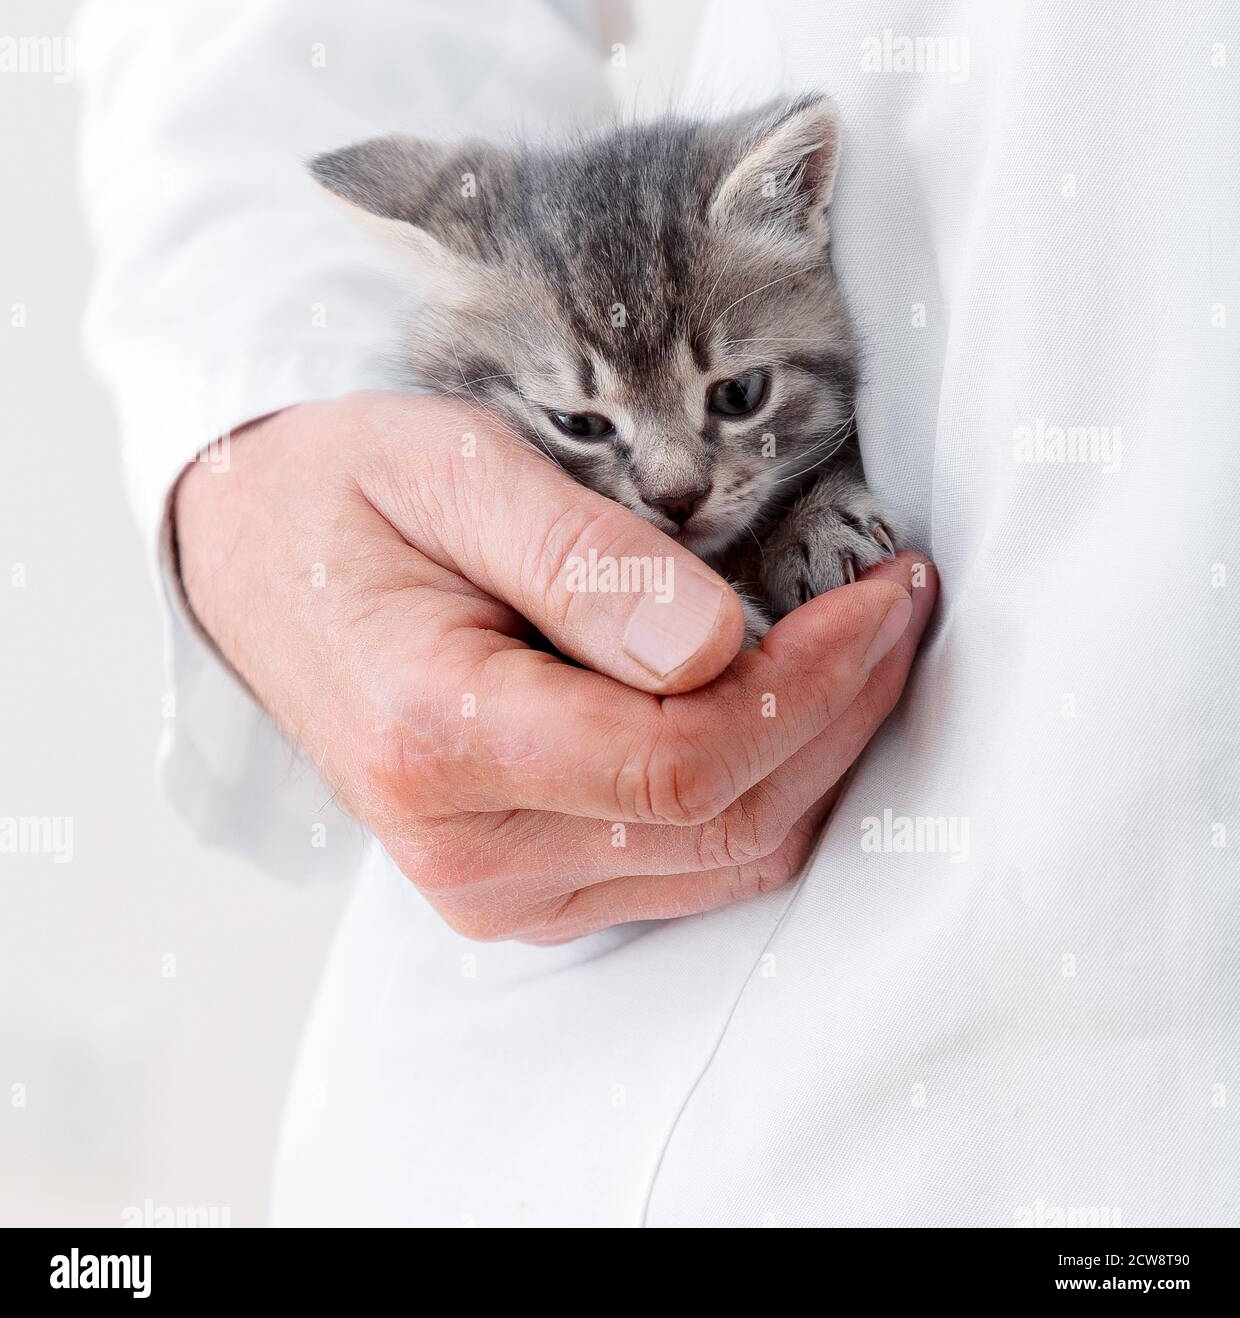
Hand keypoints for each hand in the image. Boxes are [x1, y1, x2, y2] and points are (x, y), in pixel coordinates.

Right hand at [174, 392, 936, 942]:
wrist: (256, 566)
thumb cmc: (347, 500)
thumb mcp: (453, 472)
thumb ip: (581, 560)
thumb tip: (718, 643)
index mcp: (436, 739)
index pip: (680, 758)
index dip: (812, 684)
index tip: (884, 591)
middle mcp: (466, 849)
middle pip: (719, 818)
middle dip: (840, 711)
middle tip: (901, 605)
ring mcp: (493, 888)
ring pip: (721, 859)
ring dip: (819, 755)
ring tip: (869, 647)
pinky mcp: (522, 889)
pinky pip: (686, 868)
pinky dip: (764, 793)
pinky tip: (796, 710)